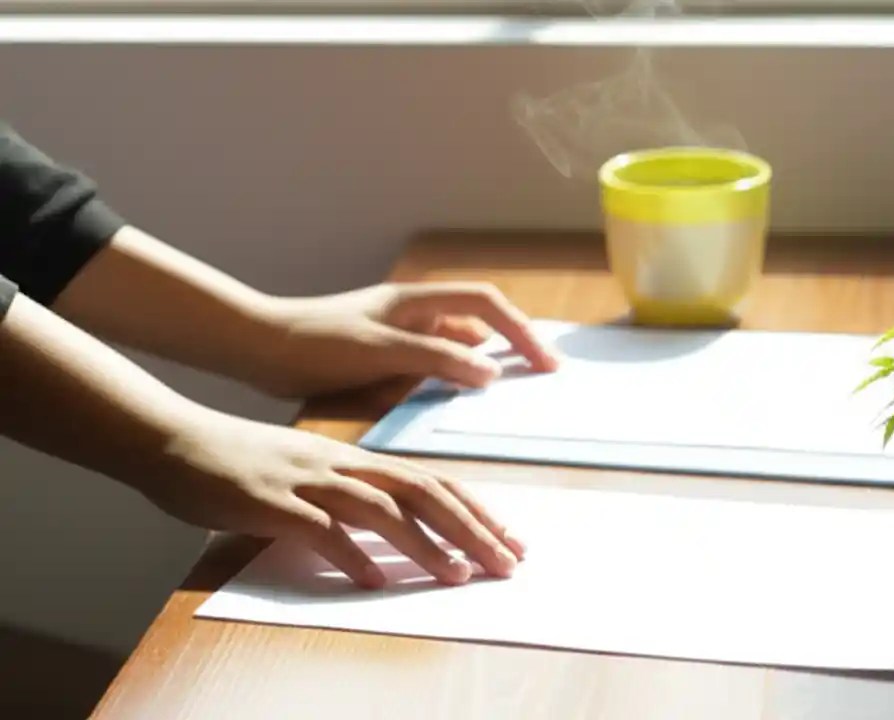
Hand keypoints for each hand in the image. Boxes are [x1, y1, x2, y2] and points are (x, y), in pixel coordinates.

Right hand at [149, 410, 522, 588]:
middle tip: (506, 563)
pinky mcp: (270, 503)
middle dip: (472, 530)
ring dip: (425, 546)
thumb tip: (395, 531)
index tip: (509, 540)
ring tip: (457, 576)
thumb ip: (352, 495)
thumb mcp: (311, 471)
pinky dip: (351, 556)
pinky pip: (319, 531)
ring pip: (382, 511)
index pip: (433, 482)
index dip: (476, 511)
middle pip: (424, 493)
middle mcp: (342, 466)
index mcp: (356, 460)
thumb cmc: (244, 462)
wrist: (174, 441)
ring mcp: (307, 482)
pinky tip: (374, 582)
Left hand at [256, 282, 561, 397]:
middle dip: (516, 344)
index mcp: (417, 302)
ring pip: (460, 345)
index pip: (487, 305)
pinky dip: (458, 379)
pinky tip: (462, 403)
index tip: (544, 362)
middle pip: (482, 323)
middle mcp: (415, 315)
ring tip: (515, 392)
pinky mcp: (386, 359)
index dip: (521, 330)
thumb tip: (491, 372)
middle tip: (544, 376)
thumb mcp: (381, 351)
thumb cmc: (316, 343)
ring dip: (489, 363)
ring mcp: (401, 336)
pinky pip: (435, 366)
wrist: (259, 349)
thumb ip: (437, 359)